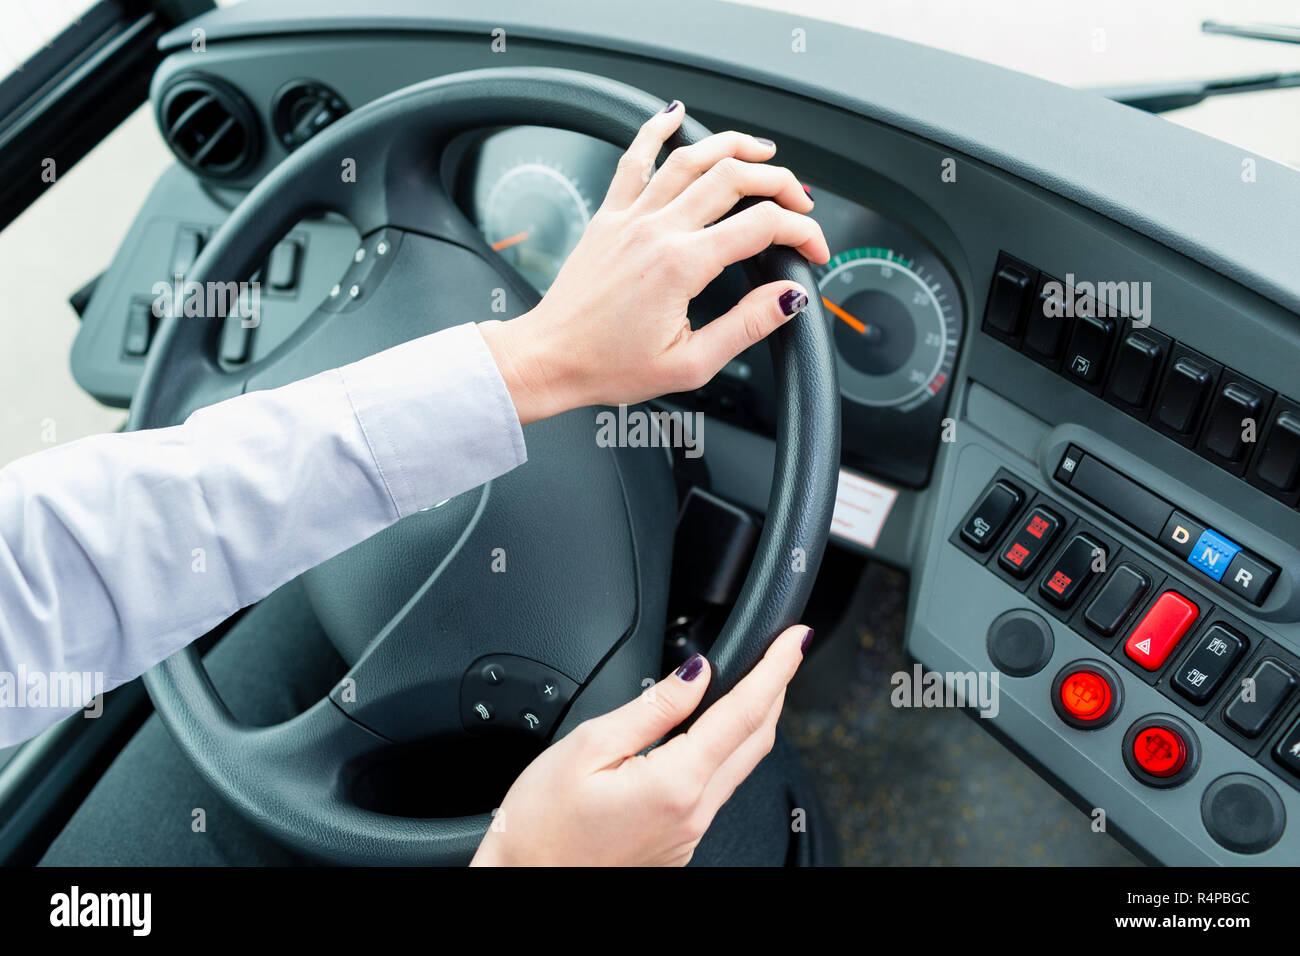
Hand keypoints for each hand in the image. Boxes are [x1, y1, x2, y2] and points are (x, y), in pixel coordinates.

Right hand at [469, 624, 811, 865]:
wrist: (522, 880)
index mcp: (675, 782)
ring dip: (754, 721)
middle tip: (782, 651)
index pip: (744, 712)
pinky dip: (726, 751)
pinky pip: (716, 788)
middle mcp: (693, 813)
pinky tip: (712, 734)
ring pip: (741, 765)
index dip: (775, 669)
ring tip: (755, 683)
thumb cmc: (541, 824)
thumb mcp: (589, 745)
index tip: (794, 638)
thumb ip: (652, 707)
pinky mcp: (678, 843)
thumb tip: (696, 674)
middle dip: (776, 689)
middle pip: (757, 740)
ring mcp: (689, 833)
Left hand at [478, 100, 830, 423]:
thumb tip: (790, 298)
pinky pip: (634, 159)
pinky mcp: (608, 216)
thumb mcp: (690, 364)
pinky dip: (655, 129)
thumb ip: (746, 326)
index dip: (802, 232)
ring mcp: (629, 218)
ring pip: (690, 157)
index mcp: (680, 266)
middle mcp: (656, 231)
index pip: (762, 226)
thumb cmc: (608, 367)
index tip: (814, 250)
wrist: (549, 359)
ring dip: (733, 145)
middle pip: (733, 177)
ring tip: (763, 151)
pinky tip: (674, 112)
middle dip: (779, 181)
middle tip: (800, 201)